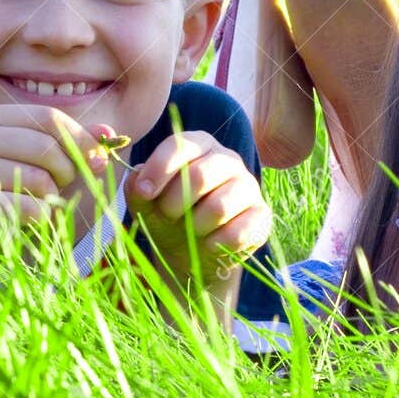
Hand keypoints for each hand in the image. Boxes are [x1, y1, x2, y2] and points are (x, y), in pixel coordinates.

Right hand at [0, 103, 114, 232]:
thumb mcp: (52, 163)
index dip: (81, 139)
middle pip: (45, 147)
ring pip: (38, 179)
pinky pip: (29, 208)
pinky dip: (41, 217)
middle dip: (66, 172)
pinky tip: (30, 218)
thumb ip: (79, 144)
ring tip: (39, 201)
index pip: (49, 118)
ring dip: (52, 197)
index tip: (100, 160)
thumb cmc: (21, 191)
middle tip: (59, 187)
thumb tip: (109, 132)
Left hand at [124, 131, 271, 289]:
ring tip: (191, 230)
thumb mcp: (145, 203)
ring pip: (220, 206)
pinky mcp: (261, 214)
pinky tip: (209, 244)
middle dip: (174, 203)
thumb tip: (138, 179)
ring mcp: (248, 186)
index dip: (159, 169)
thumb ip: (137, 187)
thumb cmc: (168, 217)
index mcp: (199, 146)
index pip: (181, 145)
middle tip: (167, 215)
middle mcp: (227, 159)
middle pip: (200, 175)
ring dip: (196, 225)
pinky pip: (240, 230)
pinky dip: (217, 243)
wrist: (192, 252)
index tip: (145, 193)